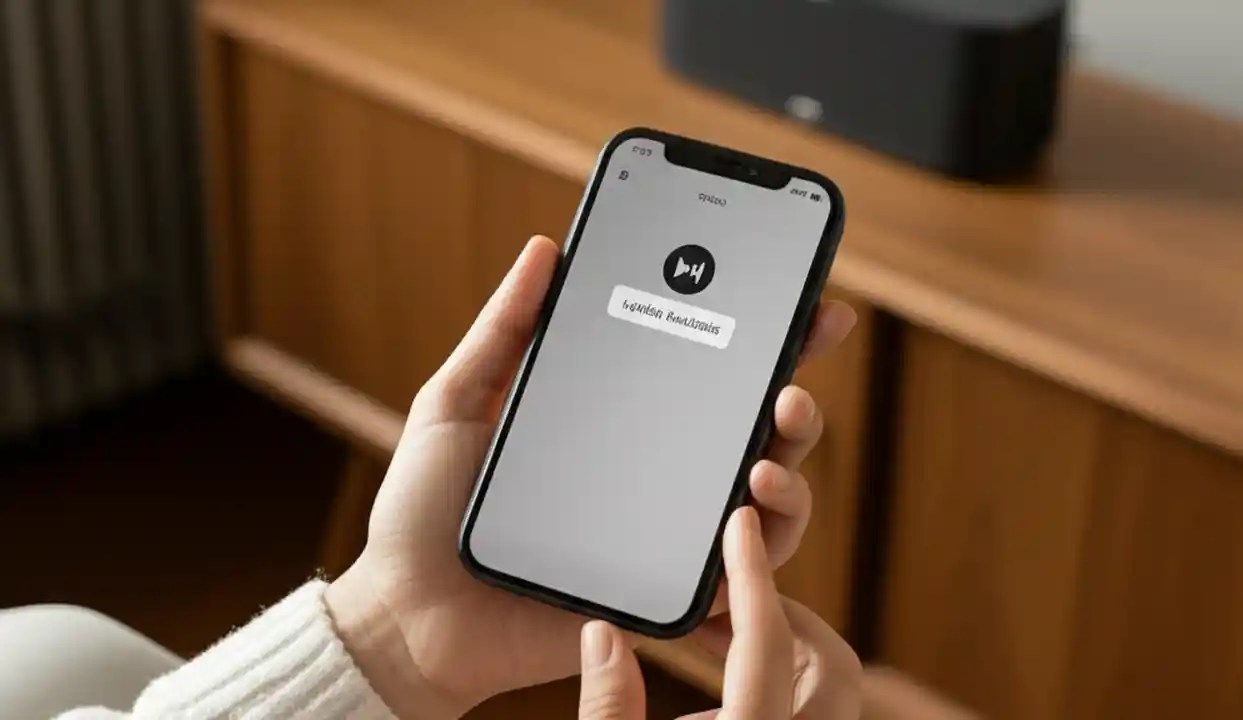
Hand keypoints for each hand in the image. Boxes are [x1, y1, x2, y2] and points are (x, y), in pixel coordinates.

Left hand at [325, 236, 857, 717]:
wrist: (407, 610)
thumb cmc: (425, 509)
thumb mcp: (456, 401)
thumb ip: (504, 330)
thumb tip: (547, 249)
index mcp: (618, 424)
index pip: (703, 374)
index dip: (762, 341)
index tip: (805, 305)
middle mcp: (655, 475)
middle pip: (752, 435)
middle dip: (795, 401)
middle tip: (791, 383)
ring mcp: (663, 535)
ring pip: (765, 502)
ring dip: (791, 467)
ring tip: (771, 444)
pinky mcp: (661, 594)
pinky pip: (736, 574)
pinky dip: (761, 543)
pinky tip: (745, 509)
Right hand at [578, 507, 862, 718]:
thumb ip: (610, 705)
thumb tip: (604, 635)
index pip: (769, 642)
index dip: (755, 574)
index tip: (738, 521)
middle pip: (833, 660)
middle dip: (785, 607)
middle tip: (727, 582)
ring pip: (831, 684)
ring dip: (781, 640)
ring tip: (713, 624)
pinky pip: (810, 704)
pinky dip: (778, 672)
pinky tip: (720, 667)